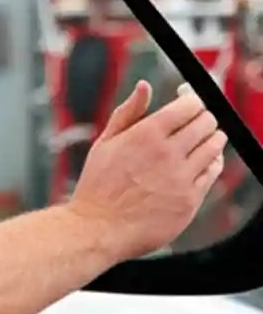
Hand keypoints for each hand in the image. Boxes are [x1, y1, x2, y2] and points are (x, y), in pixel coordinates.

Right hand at [67, 80, 226, 261]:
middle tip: (194, 120)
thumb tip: (144, 86)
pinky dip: (212, 161)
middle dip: (203, 117)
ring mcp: (181, 178)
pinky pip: (214, 172)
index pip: (189, 105)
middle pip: (207, 122)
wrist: (99, 228)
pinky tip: (200, 161)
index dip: (192, 98)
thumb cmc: (98, 185)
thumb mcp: (105, 142)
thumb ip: (128, 112)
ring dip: (211, 138)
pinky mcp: (190, 200)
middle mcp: (167, 154)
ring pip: (215, 146)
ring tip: (199, 140)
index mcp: (145, 135)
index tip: (187, 100)